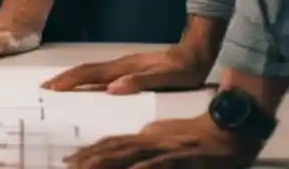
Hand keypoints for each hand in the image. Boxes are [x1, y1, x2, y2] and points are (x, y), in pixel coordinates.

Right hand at [43, 44, 211, 93]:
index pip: (91, 74)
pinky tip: (85, 82)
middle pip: (86, 70)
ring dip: (73, 77)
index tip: (53, 87)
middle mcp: (120, 64)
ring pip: (91, 69)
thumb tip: (112, 88)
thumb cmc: (183, 70)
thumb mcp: (166, 78)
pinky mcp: (128, 67)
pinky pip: (100, 72)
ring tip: (58, 85)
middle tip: (45, 87)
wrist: (195, 53)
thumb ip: (140, 82)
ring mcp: (123, 64)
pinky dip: (86, 77)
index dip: (71, 80)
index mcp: (125, 67)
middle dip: (65, 78)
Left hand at [64, 115, 262, 167]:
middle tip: (68, 166)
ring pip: (131, 155)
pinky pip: (162, 164)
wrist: (227, 132)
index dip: (89, 152)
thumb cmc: (194, 138)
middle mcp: (150, 140)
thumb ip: (140, 144)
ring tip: (86, 167)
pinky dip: (146, 167)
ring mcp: (165, 149)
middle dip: (90, 158)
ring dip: (108, 162)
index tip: (68, 161)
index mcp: (144, 136)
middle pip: (115, 149)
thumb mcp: (162, 138)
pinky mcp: (183, 158)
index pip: (111, 143)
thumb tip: (121, 152)